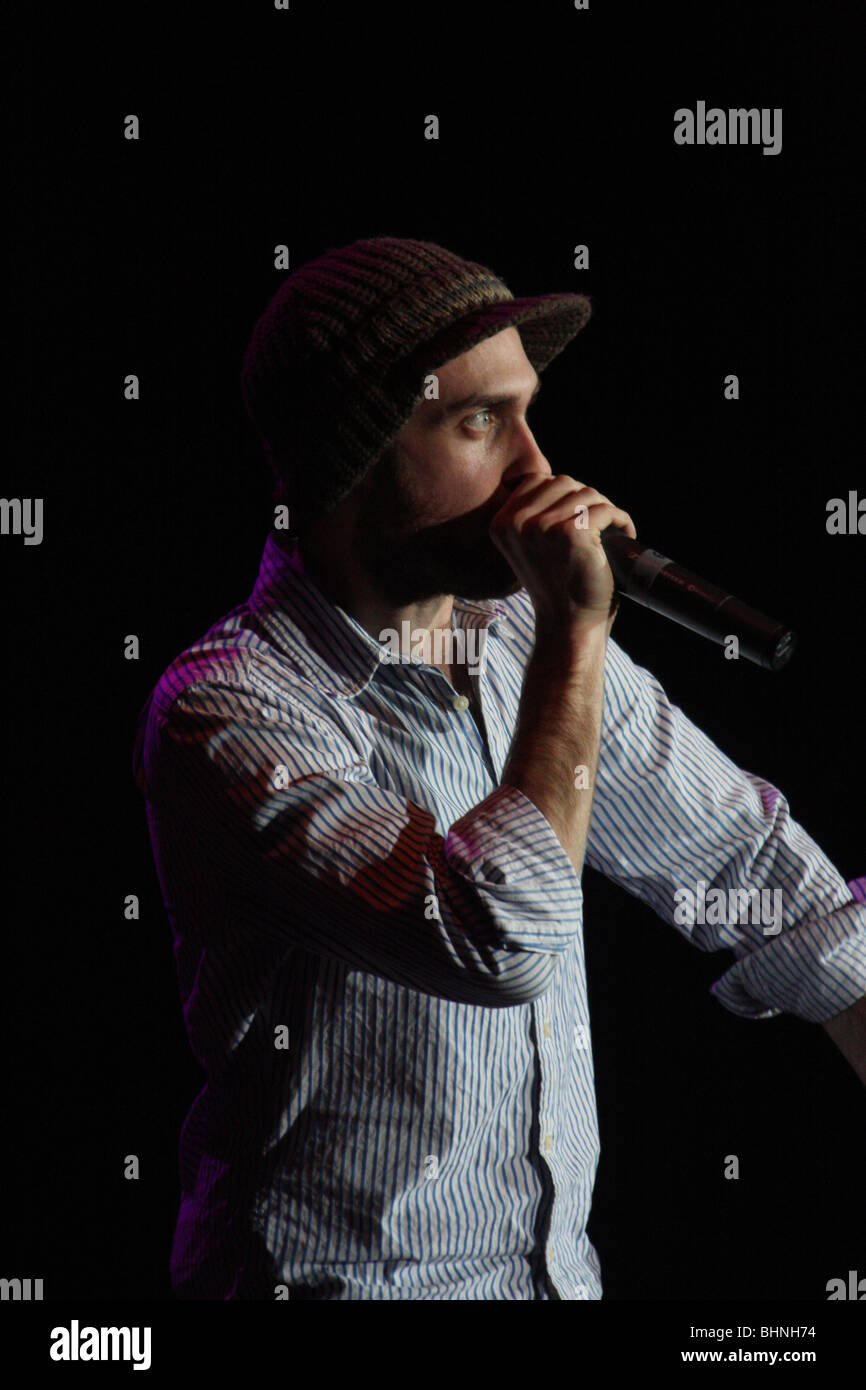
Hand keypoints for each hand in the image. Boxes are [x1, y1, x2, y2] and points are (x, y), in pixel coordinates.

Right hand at [488, 475, 636, 636]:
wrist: (569, 624)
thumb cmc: (557, 585)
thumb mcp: (532, 546)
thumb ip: (535, 514)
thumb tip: (563, 483)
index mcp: (502, 523)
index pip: (538, 480)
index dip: (564, 494)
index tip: (578, 517)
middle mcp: (517, 523)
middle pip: (564, 483)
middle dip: (586, 501)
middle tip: (599, 527)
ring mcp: (543, 527)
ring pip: (587, 493)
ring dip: (605, 510)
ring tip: (610, 532)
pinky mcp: (573, 533)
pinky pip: (606, 509)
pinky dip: (621, 521)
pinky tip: (623, 536)